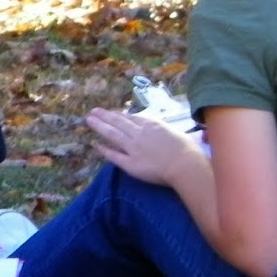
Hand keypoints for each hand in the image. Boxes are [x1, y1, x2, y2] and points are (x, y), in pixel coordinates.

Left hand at [87, 108, 204, 187]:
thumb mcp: (176, 133)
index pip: (132, 118)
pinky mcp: (131, 164)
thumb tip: (161, 132)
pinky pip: (114, 156)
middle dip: (105, 116)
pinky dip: (105, 150)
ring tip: (89, 120)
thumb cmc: (187, 149)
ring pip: (113, 135)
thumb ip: (164, 131)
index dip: (120, 115)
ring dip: (100, 127)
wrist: (184, 165)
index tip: (112, 113)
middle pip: (119, 123)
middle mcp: (140, 134)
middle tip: (93, 111)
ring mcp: (133, 148)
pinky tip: (96, 145)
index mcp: (152, 125)